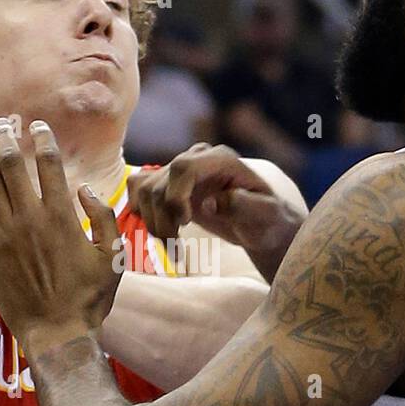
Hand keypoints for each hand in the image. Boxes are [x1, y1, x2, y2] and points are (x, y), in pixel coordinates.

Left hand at [0, 118, 121, 358]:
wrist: (56, 335)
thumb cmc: (89, 299)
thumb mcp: (114, 257)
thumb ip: (104, 217)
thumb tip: (83, 189)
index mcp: (62, 217)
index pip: (49, 163)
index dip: (42, 138)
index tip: (37, 125)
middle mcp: (30, 220)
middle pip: (12, 164)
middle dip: (7, 136)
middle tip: (4, 122)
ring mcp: (3, 236)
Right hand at [128, 143, 295, 257]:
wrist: (260, 224)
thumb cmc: (267, 220)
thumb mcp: (264, 215)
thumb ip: (242, 205)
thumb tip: (208, 201)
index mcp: (221, 160)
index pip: (183, 167)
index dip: (175, 196)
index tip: (185, 223)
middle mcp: (197, 159)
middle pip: (159, 183)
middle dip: (163, 219)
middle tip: (176, 246)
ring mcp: (180, 171)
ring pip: (144, 190)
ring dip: (152, 222)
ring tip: (172, 244)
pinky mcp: (168, 184)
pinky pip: (138, 190)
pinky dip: (141, 213)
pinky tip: (160, 230)